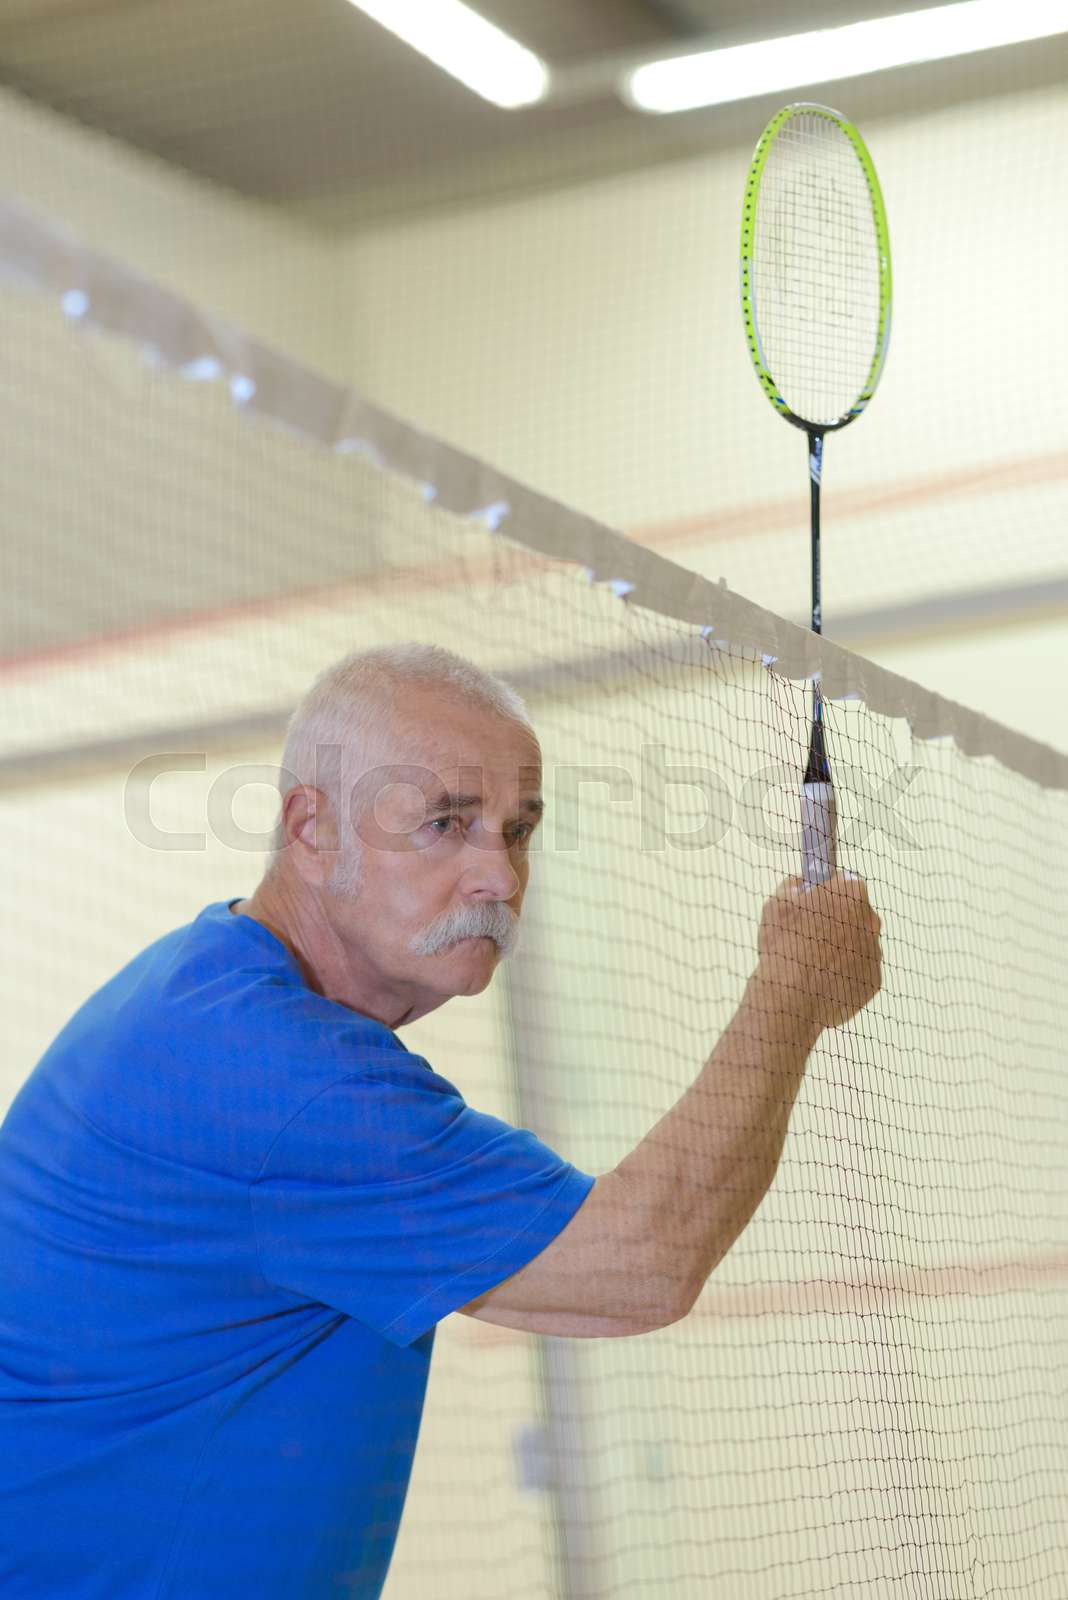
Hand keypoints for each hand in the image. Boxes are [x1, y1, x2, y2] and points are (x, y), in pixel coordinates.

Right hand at [752, 873, 881, 1030]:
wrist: (791, 998)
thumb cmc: (784, 946)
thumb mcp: (777, 903)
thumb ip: (793, 885)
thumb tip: (800, 885)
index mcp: (852, 893)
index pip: (846, 882)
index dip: (828, 891)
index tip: (814, 901)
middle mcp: (871, 921)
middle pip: (856, 914)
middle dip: (837, 921)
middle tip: (810, 934)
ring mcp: (875, 953)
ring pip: (858, 945)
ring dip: (841, 949)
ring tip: (811, 963)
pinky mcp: (873, 982)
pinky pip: (859, 972)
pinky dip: (844, 975)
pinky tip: (820, 981)